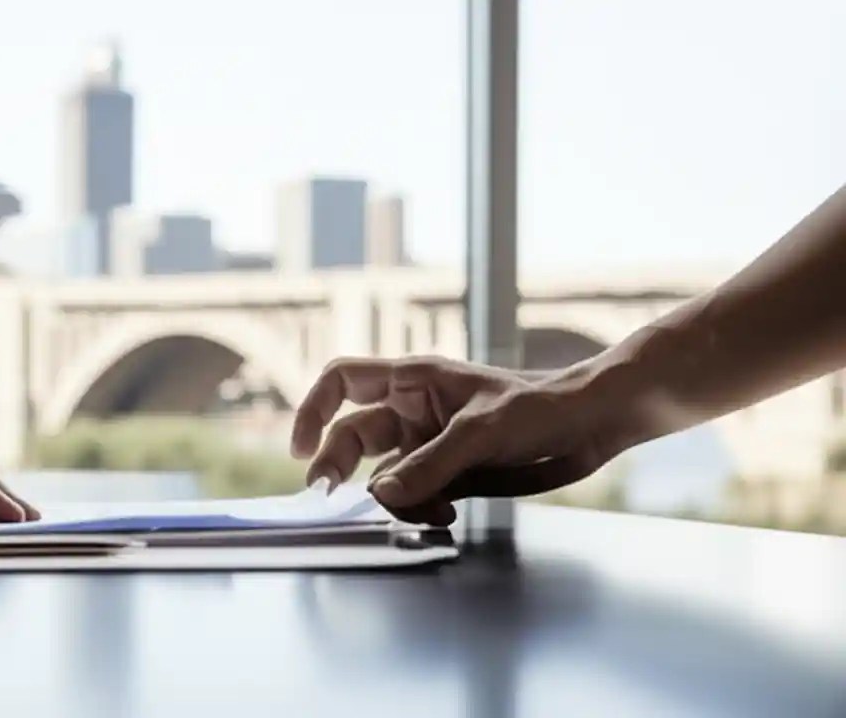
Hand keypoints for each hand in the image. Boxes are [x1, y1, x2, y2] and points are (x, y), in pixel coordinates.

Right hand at [290, 356, 622, 525]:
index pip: (341, 382)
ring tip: (428, 512)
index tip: (301, 451)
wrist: (593, 424)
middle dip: (342, 468)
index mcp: (412, 380)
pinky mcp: (450, 473)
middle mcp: (412, 411)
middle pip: (353, 438)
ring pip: (384, 475)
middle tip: (334, 500)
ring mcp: (430, 443)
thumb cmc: (542, 406)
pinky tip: (446, 514)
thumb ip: (430, 464)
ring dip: (393, 497)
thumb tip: (381, 494)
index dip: (312, 410)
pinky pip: (415, 495)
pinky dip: (420, 509)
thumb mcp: (483, 432)